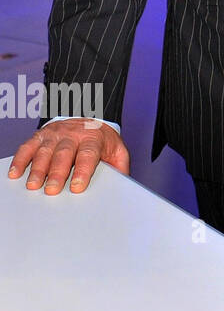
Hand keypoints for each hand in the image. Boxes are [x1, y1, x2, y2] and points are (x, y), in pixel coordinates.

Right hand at [9, 118, 129, 193]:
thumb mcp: (117, 150)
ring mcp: (55, 134)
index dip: (82, 171)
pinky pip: (28, 146)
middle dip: (57, 172)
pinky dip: (20, 159)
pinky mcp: (40, 135)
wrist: (89, 120)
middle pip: (64, 153)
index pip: (88, 154)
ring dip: (38, 169)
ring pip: (45, 151)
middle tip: (52, 190)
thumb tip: (121, 183)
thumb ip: (119, 166)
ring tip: (33, 185)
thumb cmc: (101, 141)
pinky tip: (15, 172)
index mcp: (93, 138)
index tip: (77, 187)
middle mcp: (73, 134)